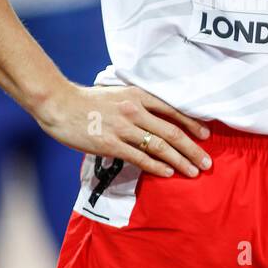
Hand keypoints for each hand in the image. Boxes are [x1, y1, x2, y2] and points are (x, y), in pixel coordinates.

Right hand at [37, 81, 212, 177]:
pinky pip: (140, 157)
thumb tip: (154, 118)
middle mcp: (134, 110)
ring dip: (180, 161)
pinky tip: (168, 173)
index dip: (192, 124)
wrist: (59, 104)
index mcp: (138, 95)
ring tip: (193, 171)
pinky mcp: (111, 144)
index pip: (173, 110)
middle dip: (192, 148)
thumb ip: (136, 103)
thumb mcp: (117, 93)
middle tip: (207, 162)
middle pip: (172, 131)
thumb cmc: (87, 101)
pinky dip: (157, 166)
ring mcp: (123, 128)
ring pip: (160, 146)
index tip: (206, 135)